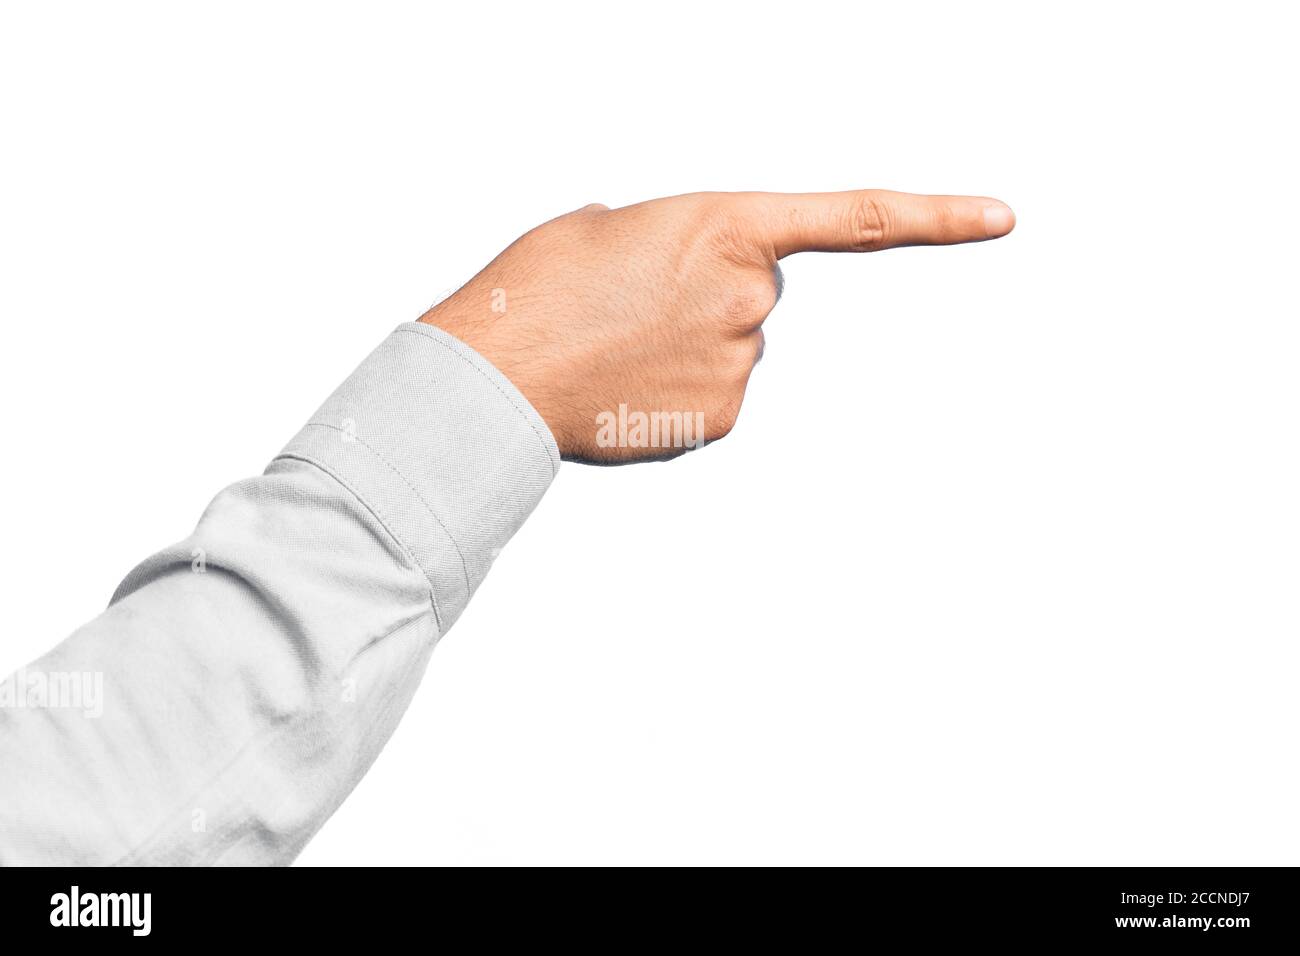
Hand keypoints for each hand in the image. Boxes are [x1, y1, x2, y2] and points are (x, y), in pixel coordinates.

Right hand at [420, 190, 1014, 462]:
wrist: (498, 373)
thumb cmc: (539, 286)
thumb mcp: (611, 227)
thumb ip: (676, 240)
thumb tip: (687, 285)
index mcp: (728, 226)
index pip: (857, 218)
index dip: (935, 216)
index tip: (1002, 217)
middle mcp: (753, 297)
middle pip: (756, 292)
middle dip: (706, 294)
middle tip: (633, 301)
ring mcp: (741, 365)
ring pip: (732, 348)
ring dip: (686, 344)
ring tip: (617, 344)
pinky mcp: (721, 421)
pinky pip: (714, 395)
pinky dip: (678, 391)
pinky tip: (627, 385)